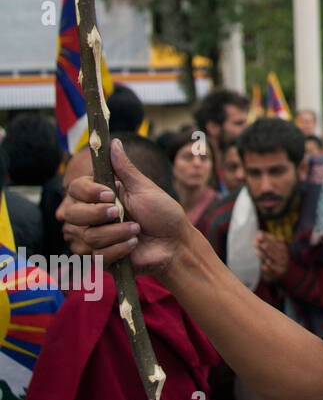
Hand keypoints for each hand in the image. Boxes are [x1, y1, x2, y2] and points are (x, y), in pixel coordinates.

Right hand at [58, 138, 190, 275]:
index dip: (88, 192)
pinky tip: (133, 244)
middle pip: (71, 214)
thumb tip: (113, 142)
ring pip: (87, 236)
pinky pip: (97, 255)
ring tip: (136, 230)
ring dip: (117, 233)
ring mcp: (95, 237)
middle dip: (98, 215)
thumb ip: (125, 168)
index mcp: (101, 195)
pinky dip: (119, 249)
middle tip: (119, 213)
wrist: (175, 243)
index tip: (109, 194)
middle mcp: (92, 216)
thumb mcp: (145, 188)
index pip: (75, 189)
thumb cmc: (163, 213)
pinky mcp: (100, 258)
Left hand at [255, 233, 289, 282]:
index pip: (274, 240)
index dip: (266, 238)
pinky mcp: (279, 272)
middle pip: (274, 249)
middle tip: (257, 243)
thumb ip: (265, 240)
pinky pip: (274, 270)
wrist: (276, 273)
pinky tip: (263, 266)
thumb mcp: (269, 248)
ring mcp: (283, 264)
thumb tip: (259, 232)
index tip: (258, 236)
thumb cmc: (270, 258)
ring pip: (274, 259)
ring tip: (257, 252)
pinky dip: (269, 268)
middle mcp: (284, 254)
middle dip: (265, 246)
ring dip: (265, 256)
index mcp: (282, 246)